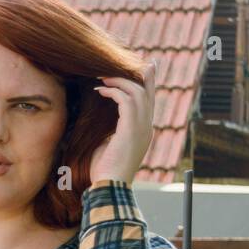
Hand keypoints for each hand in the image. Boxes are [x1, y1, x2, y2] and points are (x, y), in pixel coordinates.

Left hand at [86, 60, 155, 186]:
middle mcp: (146, 128)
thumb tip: (99, 117)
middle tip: (122, 63)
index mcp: (143, 132)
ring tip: (103, 78)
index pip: (148, 102)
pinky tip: (100, 91)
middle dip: (139, 74)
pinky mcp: (131, 129)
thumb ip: (110, 129)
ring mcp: (141, 128)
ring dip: (119, 81)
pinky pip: (127, 100)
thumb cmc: (104, 170)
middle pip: (148, 92)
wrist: (109, 186)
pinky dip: (114, 92)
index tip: (143, 68)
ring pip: (138, 92)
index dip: (146, 84)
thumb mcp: (108, 145)